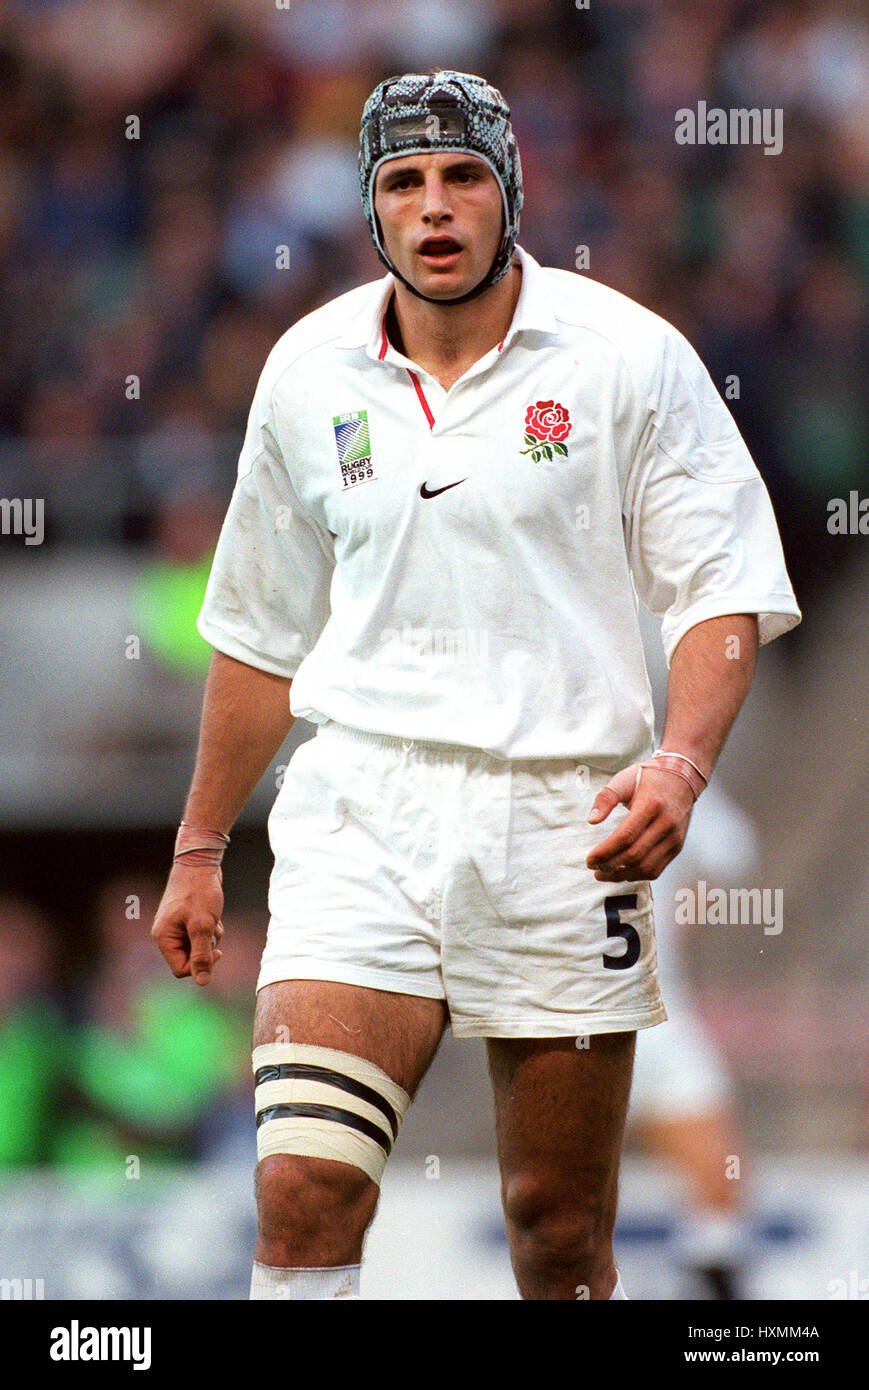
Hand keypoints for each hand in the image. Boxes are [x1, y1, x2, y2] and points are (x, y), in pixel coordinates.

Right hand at [151, 861, 224, 984]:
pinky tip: (214, 915)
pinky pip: (201, 934)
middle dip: (206, 948)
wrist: (201, 863)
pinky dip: (211, 928)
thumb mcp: (203, 926)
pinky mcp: (187, 918)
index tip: (215, 952)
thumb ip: (202, 955)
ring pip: (198, 946)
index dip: (200, 965)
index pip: (180, 969)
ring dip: (211, 938)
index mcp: (164, 937)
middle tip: (213, 931)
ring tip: (213, 920)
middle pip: (190, 958)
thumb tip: (202, 982)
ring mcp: (177, 925)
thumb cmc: (199, 892)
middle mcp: (167, 933)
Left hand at [585, 763, 693, 881]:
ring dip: (622, 875)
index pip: (625, 837)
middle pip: (635, 855)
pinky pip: (657, 869)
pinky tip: (623, 873)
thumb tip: (592, 820)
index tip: (590, 859)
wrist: (681, 776)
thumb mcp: (623, 779)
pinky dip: (637, 875)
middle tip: (594, 867)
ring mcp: (674, 837)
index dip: (605, 852)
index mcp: (651, 805)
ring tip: (604, 873)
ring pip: (646, 867)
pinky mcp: (677, 846)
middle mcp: (665, 824)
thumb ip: (605, 798)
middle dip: (610, 866)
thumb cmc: (650, 777)